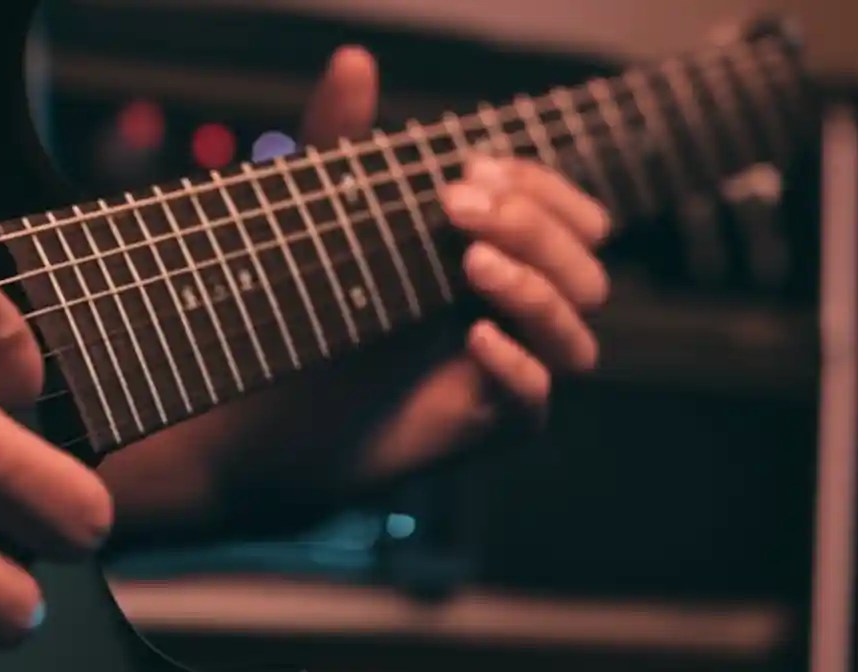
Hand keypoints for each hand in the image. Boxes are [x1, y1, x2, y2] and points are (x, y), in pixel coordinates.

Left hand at [303, 46, 610, 477]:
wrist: (269, 413)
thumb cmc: (309, 313)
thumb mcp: (325, 217)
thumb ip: (342, 140)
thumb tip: (354, 58)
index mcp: (500, 260)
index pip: (570, 215)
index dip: (539, 188)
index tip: (476, 170)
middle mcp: (517, 316)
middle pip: (587, 267)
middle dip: (536, 226)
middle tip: (459, 208)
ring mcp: (508, 374)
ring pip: (577, 335)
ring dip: (535, 290)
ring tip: (470, 264)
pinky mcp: (486, 427)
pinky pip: (535, 402)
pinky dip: (514, 365)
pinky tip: (472, 338)